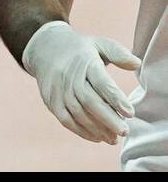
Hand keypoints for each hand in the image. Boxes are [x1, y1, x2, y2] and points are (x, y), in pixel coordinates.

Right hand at [22, 20, 140, 144]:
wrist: (44, 48)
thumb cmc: (79, 50)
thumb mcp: (98, 43)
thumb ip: (118, 53)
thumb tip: (136, 64)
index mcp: (84, 61)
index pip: (100, 81)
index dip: (115, 98)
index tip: (130, 112)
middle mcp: (69, 76)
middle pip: (88, 100)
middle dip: (108, 118)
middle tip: (124, 131)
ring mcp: (58, 89)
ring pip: (77, 113)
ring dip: (97, 128)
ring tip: (114, 138)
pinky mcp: (51, 100)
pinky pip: (66, 120)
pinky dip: (81, 131)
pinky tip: (97, 137)